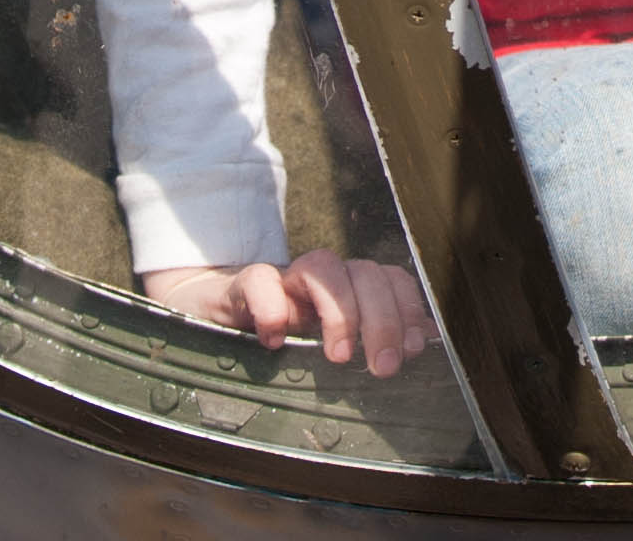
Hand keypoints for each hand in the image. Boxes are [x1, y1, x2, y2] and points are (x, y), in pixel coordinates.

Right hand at [143, 251, 429, 374]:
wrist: (206, 318)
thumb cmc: (277, 343)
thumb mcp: (323, 350)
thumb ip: (367, 346)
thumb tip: (425, 350)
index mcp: (347, 293)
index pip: (390, 280)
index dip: (407, 308)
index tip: (414, 350)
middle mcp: (320, 281)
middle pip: (365, 272)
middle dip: (382, 318)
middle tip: (383, 367)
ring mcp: (282, 280)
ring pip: (322, 265)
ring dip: (339, 309)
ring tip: (338, 356)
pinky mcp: (239, 288)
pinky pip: (258, 279)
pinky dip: (270, 305)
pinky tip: (275, 340)